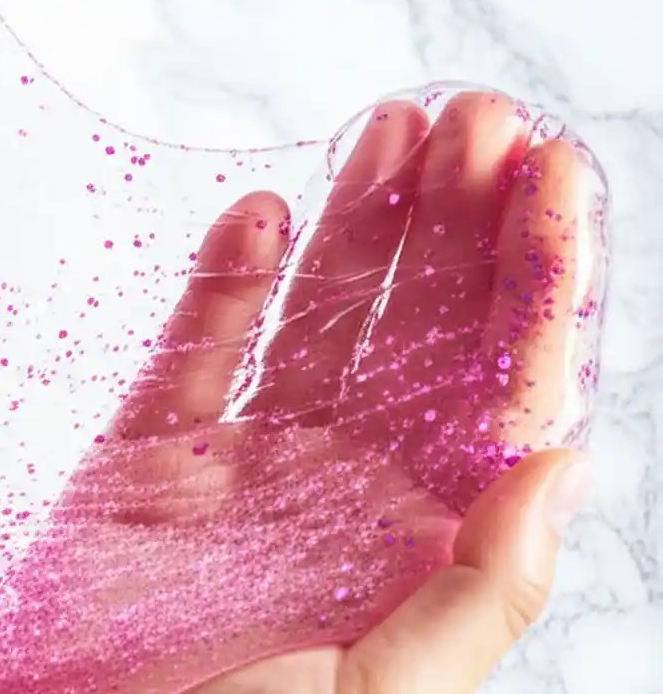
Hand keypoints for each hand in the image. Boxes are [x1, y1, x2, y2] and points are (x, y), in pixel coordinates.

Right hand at [0, 92, 596, 693]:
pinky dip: (226, 283)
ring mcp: (244, 468)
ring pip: (315, 323)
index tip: (551, 178)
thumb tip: (562, 459)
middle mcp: (342, 494)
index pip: (500, 393)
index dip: (535, 283)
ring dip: (356, 228)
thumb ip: (478, 589)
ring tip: (388, 133)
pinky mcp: (150, 459)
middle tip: (471, 123)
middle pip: (417, 335)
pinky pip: (195, 352)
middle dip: (454, 226)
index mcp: (418, 547)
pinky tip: (263, 220)